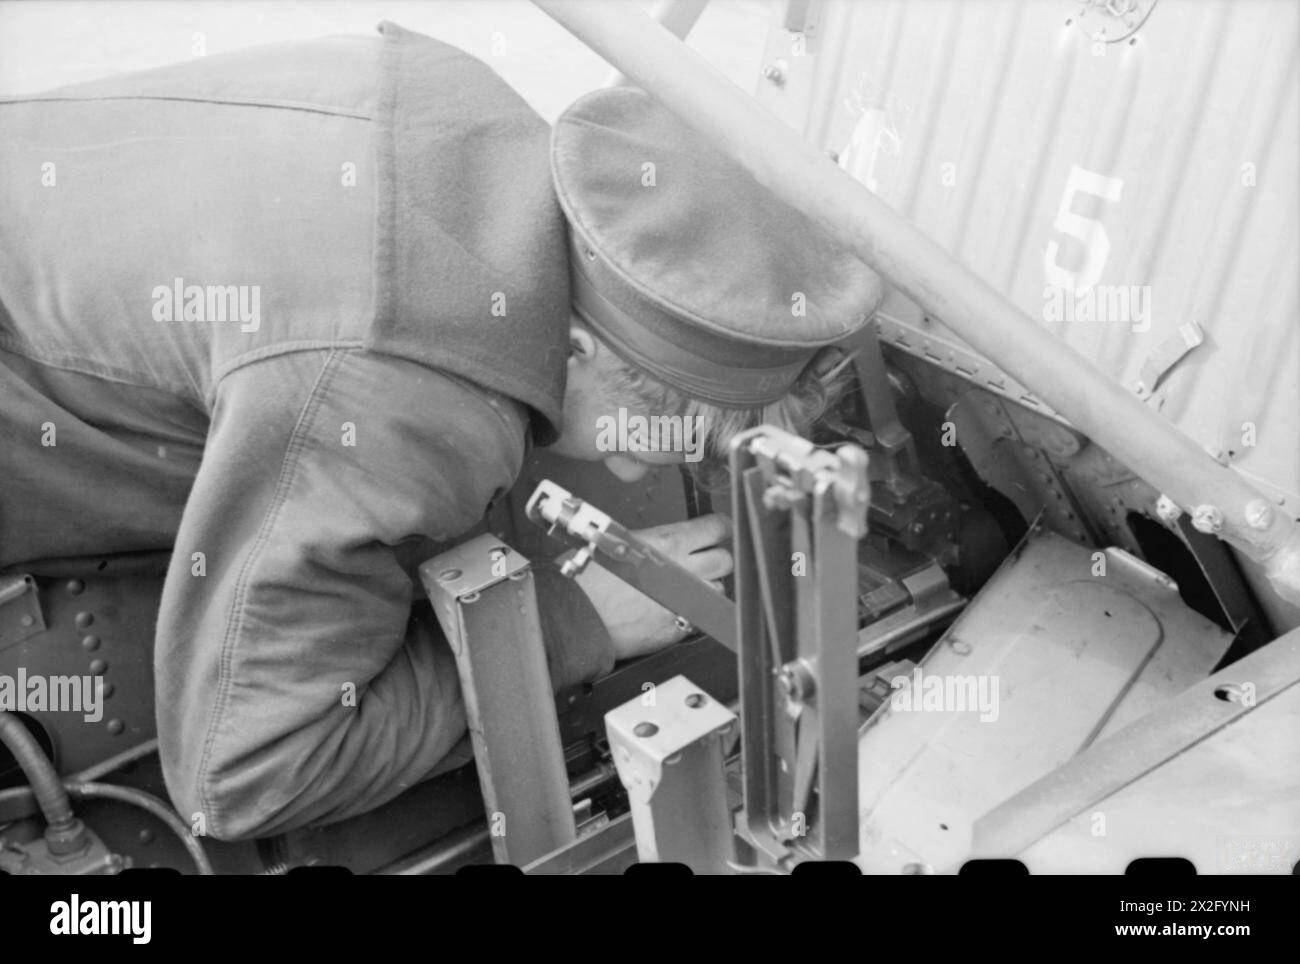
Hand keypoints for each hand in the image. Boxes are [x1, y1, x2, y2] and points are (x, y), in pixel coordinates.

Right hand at [573, 514, 732, 660]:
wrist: (575, 616)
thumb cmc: (588, 577)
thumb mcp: (620, 543)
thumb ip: (652, 543)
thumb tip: (663, 543)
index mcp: (670, 542)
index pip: (717, 528)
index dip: (718, 529)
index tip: (716, 531)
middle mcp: (684, 571)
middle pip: (724, 560)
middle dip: (714, 559)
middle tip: (699, 561)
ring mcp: (685, 602)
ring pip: (717, 591)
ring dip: (706, 588)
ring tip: (684, 589)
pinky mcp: (679, 629)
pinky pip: (701, 618)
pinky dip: (693, 614)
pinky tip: (672, 611)